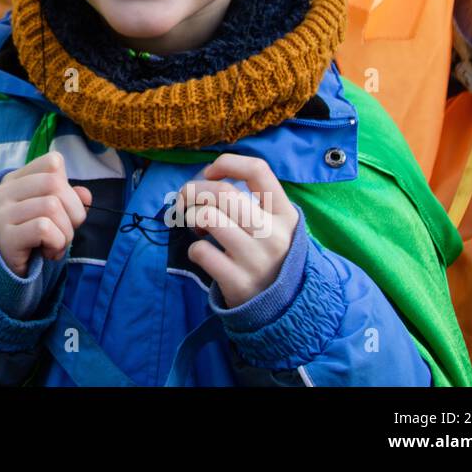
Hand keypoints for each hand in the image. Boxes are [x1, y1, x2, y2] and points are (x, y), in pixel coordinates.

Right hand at [0, 152, 91, 277]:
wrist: (5, 274)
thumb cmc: (31, 240)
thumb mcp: (51, 215)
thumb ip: (68, 199)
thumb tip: (85, 195)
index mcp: (13, 180)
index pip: (52, 163)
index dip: (69, 187)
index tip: (64, 210)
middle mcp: (2, 192)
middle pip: (54, 183)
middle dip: (73, 211)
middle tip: (65, 231)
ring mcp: (0, 214)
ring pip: (51, 206)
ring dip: (65, 232)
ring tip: (55, 245)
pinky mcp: (4, 237)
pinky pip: (43, 228)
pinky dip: (56, 243)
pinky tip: (48, 253)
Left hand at [173, 154, 298, 308]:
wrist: (286, 308)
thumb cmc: (271, 256)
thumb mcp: (277, 226)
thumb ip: (253, 201)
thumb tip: (206, 177)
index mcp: (285, 214)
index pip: (257, 170)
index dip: (226, 163)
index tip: (210, 173)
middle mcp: (273, 234)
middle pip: (223, 192)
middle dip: (193, 189)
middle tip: (185, 199)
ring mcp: (256, 259)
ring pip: (207, 216)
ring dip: (192, 217)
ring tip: (199, 227)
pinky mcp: (238, 282)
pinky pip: (200, 251)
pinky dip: (194, 248)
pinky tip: (204, 252)